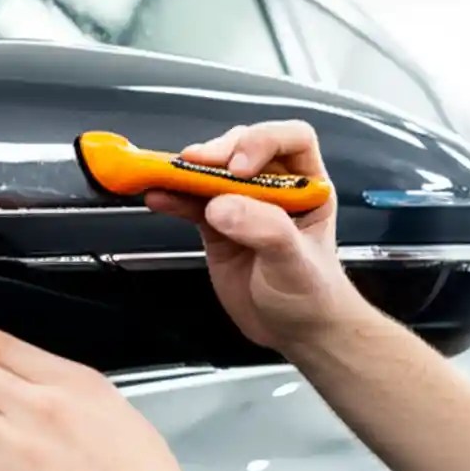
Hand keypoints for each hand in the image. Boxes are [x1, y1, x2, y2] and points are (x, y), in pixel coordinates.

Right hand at [146, 120, 371, 354]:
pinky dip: (173, 197)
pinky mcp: (216, 225)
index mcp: (307, 184)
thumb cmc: (312, 294)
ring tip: (167, 174)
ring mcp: (243, 205)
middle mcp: (274, 186)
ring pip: (213, 172)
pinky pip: (191, 202)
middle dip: (219, 153)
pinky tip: (157, 196)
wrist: (296, 331)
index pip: (291, 139)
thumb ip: (265, 229)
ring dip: (188, 171)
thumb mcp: (295, 262)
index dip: (264, 141)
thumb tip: (220, 205)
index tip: (239, 167)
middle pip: (244, 147)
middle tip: (197, 165)